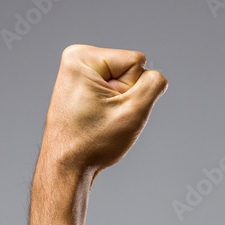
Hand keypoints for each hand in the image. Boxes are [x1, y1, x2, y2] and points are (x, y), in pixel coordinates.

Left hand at [41, 44, 167, 174]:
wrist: (67, 167)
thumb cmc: (92, 143)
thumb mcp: (133, 112)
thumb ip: (153, 85)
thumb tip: (158, 77)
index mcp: (82, 57)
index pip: (137, 62)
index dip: (132, 90)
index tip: (111, 110)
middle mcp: (76, 59)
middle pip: (129, 69)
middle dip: (126, 97)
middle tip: (106, 118)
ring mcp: (78, 73)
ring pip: (123, 82)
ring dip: (120, 104)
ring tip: (101, 120)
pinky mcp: (82, 87)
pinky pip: (112, 91)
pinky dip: (112, 108)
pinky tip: (98, 120)